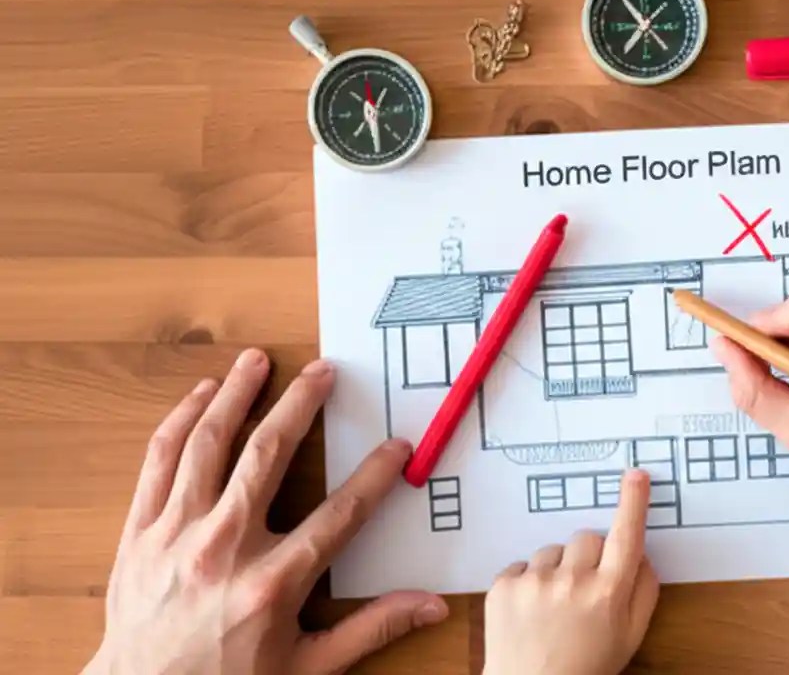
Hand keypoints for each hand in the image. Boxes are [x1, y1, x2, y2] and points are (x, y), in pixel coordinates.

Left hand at [84, 349, 447, 674]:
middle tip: (323, 372)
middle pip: (267, 456)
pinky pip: (159, 461)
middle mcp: (223, 550)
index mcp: (271, 585)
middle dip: (301, 405)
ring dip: (236, 396)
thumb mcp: (307, 667)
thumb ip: (370, 629)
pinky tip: (203, 395)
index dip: (374, 475)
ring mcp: (176, 535)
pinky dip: (181, 421)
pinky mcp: (140, 531)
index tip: (396, 445)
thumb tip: (431, 607)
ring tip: (258, 361)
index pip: (339, 515)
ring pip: (208, 445)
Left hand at [483, 470, 658, 674]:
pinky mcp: (504, 586)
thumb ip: (643, 592)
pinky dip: (528, 582)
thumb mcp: (629, 638)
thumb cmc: (586, 668)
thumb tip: (642, 556)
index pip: (626, 536)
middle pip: (587, 537)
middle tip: (584, 587)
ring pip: (552, 550)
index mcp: (608, 593)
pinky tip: (531, 611)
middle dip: (589, 555)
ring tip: (553, 607)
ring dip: (557, 568)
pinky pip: (522, 565)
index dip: (633, 503)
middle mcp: (572, 581)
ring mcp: (535, 582)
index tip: (636, 476)